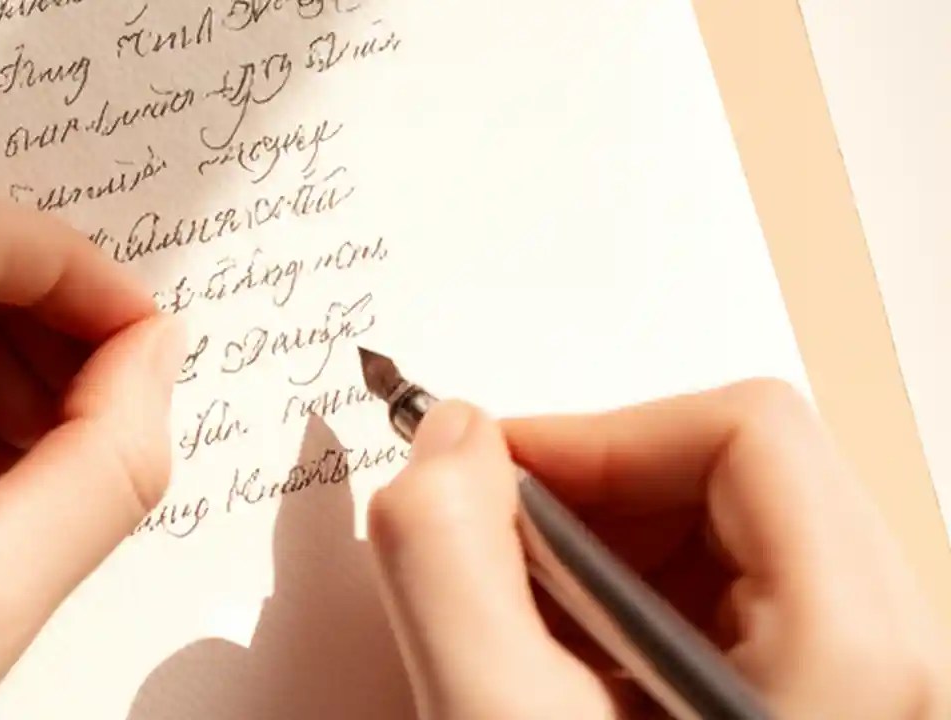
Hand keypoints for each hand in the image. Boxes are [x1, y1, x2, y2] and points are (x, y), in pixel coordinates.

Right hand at [367, 382, 950, 718]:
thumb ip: (451, 570)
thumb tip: (445, 440)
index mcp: (858, 655)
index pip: (745, 432)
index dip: (596, 436)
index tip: (486, 480)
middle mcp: (894, 663)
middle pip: (742, 475)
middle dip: (590, 497)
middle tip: (489, 554)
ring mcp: (864, 690)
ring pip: (732, 534)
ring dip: (602, 552)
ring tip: (526, 630)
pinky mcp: (818, 709)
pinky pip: (731, 601)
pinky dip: (628, 607)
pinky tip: (571, 674)